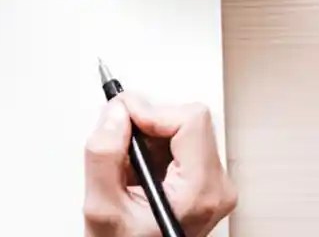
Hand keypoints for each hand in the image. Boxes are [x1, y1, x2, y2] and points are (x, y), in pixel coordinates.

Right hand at [83, 94, 237, 236]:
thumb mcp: (102, 206)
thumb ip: (104, 154)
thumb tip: (115, 114)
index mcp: (201, 191)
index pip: (191, 120)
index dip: (152, 111)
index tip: (124, 117)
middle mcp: (216, 185)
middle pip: (186, 119)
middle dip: (146, 124)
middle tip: (119, 144)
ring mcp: (213, 183)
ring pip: (181, 126)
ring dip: (147, 135)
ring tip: (128, 165)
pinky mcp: (204, 179)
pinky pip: (179, 140)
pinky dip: (152, 145)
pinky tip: (138, 169)